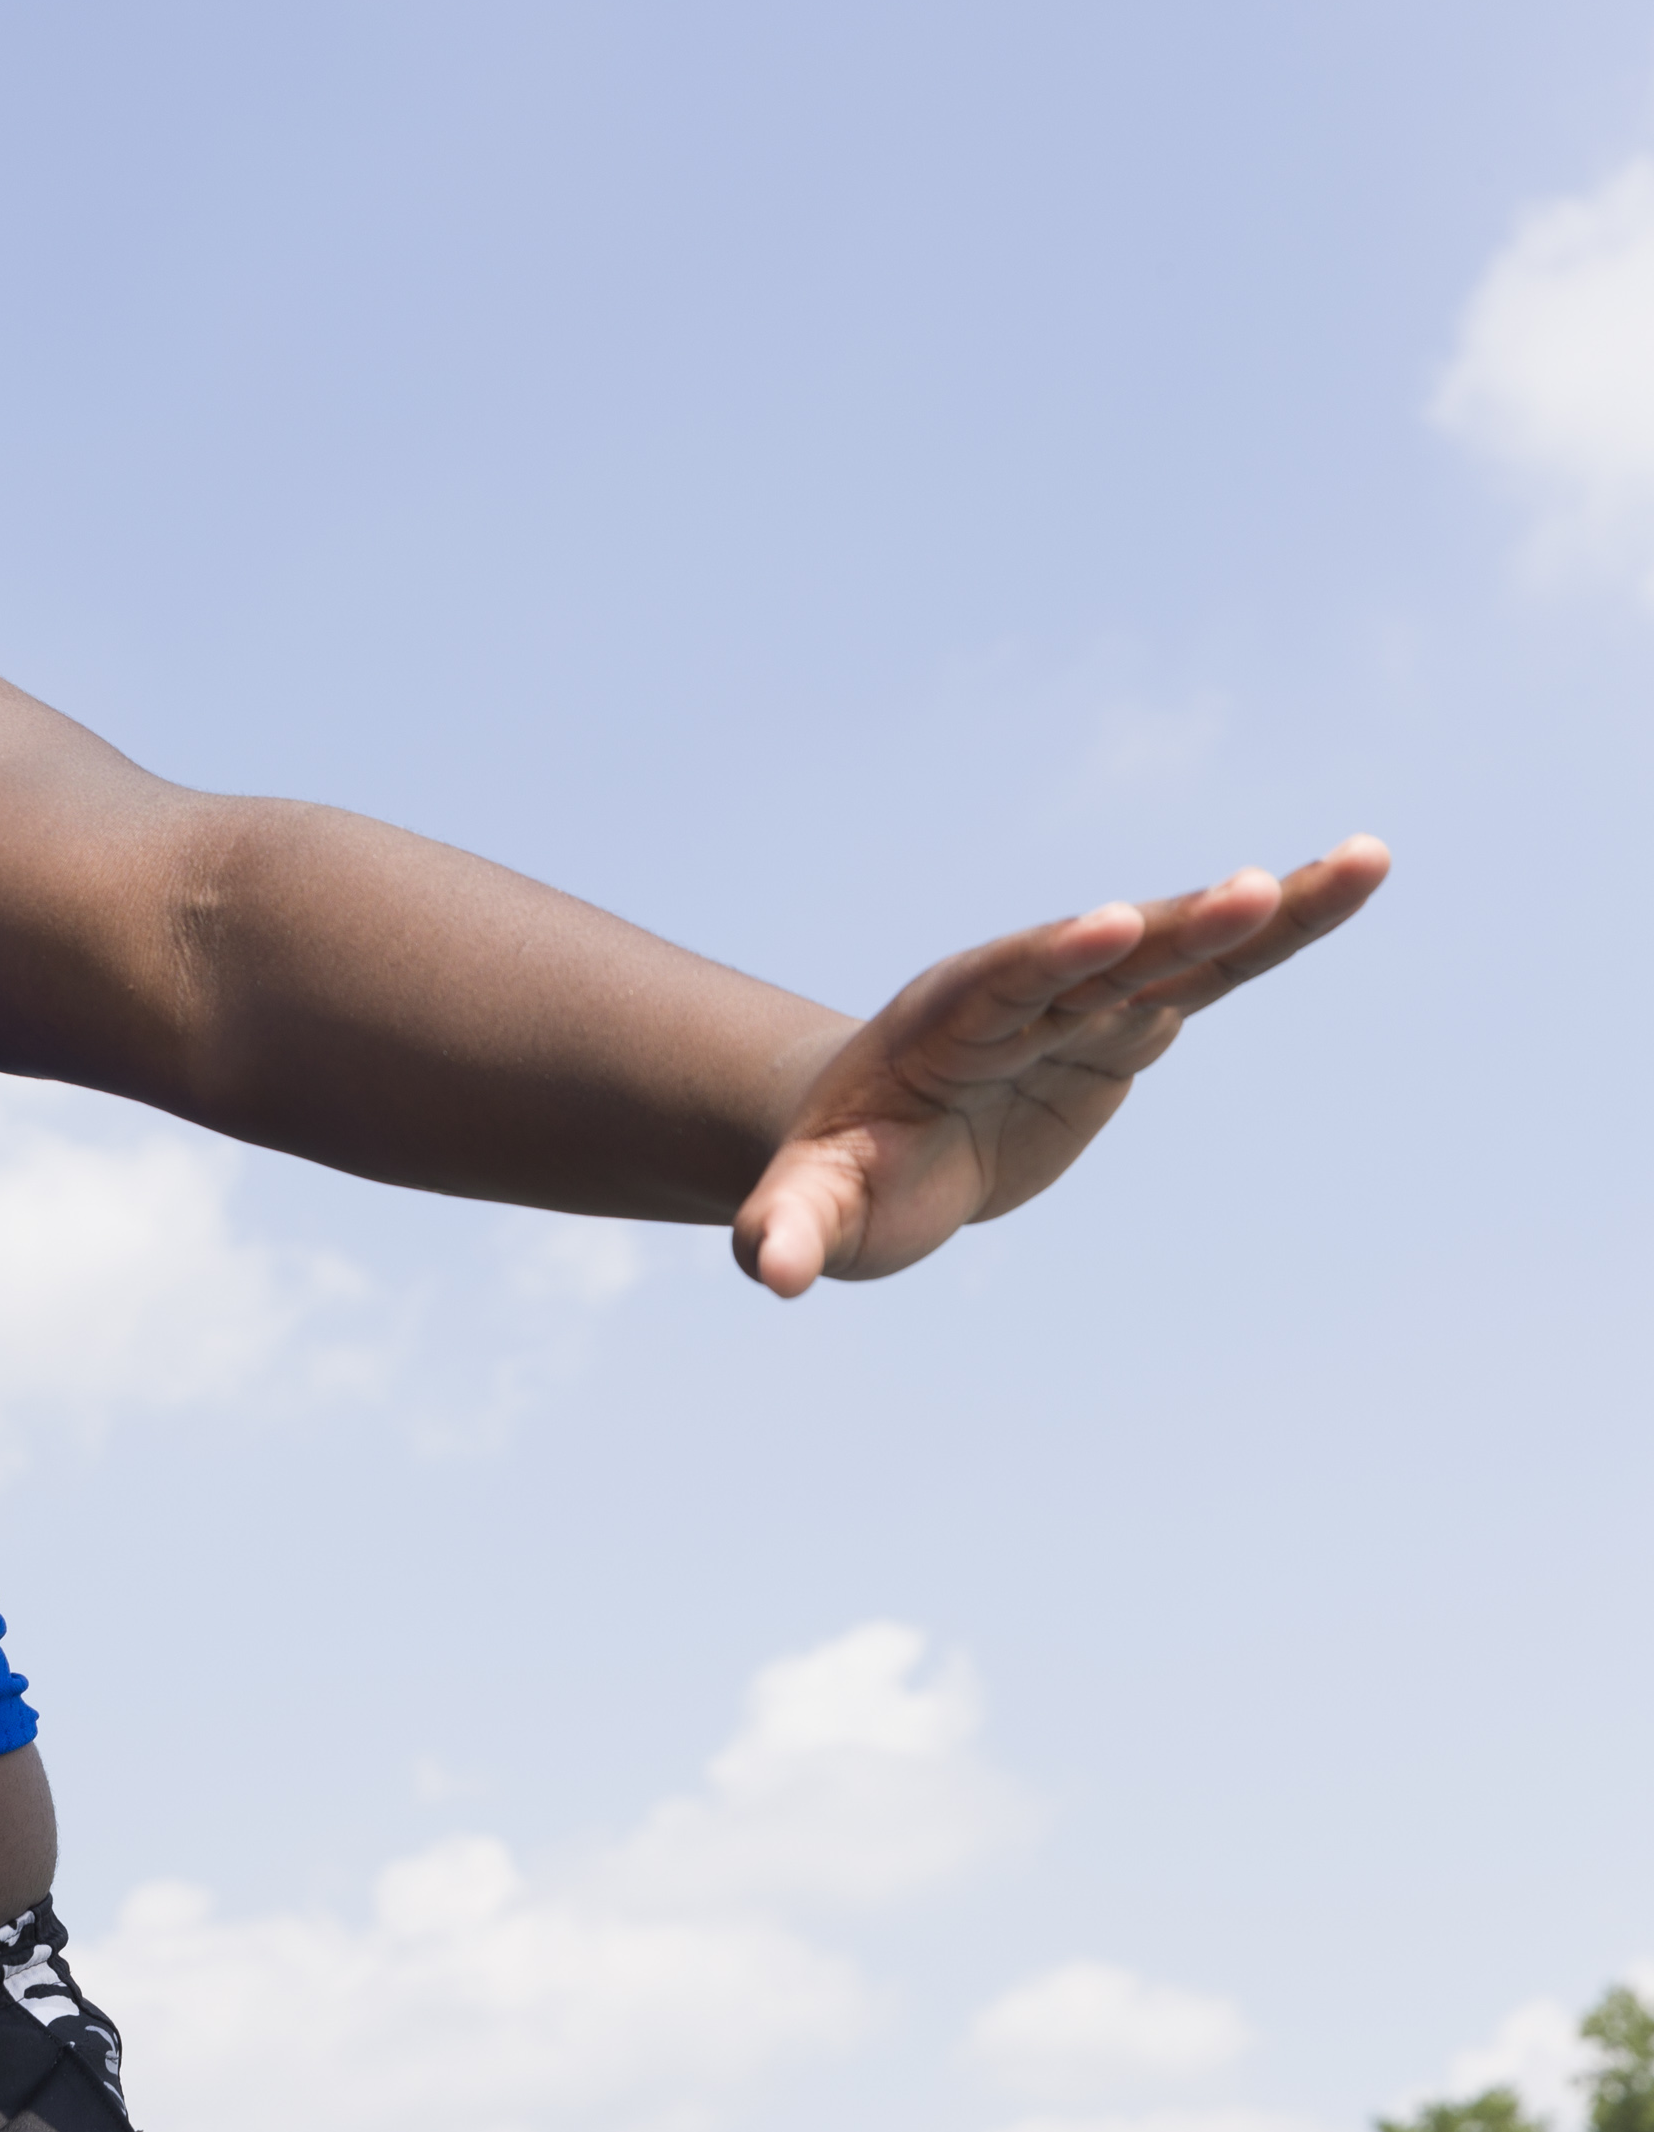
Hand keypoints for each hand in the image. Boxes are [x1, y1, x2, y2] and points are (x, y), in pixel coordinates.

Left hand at [733, 835, 1390, 1296]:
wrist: (871, 1142)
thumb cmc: (835, 1173)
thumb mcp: (807, 1204)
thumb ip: (790, 1226)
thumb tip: (768, 1269)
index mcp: (942, 1026)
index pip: (1000, 987)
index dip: (1051, 958)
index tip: (1108, 926)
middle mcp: (1018, 993)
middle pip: (1103, 955)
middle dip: (1172, 926)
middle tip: (1252, 887)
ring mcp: (1080, 1003)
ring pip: (1176, 952)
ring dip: (1261, 913)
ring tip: (1362, 862)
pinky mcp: (1128, 1023)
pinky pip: (1211, 976)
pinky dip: (1277, 938)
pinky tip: (1355, 882)